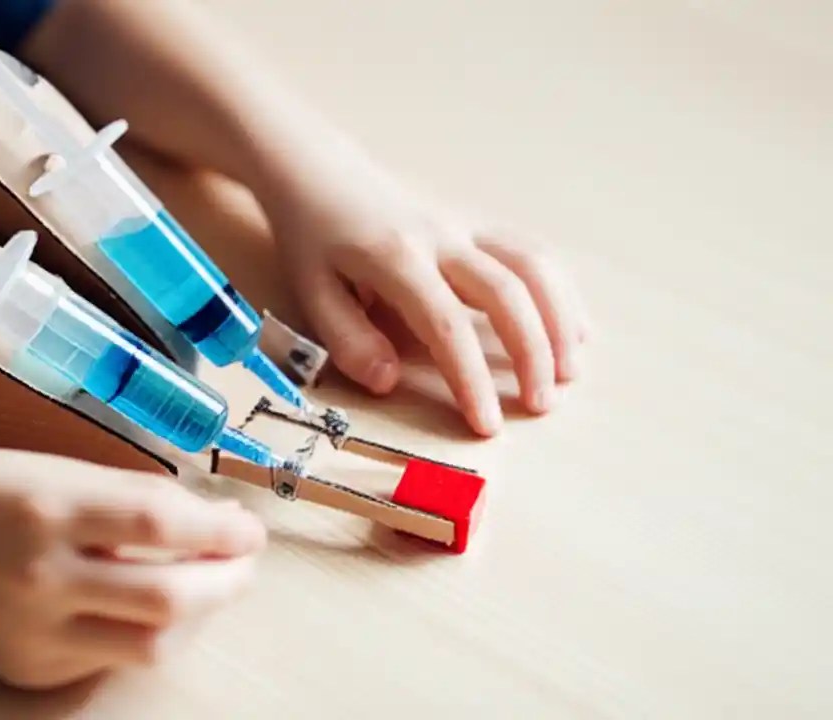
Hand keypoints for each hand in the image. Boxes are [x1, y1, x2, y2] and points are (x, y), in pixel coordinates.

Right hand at [0, 449, 264, 689]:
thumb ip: (131, 499)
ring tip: (205, 588)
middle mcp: (39, 575)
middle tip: (243, 564)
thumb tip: (214, 527)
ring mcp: (31, 632)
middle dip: (226, 582)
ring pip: (149, 646)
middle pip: (167, 599)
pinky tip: (144, 609)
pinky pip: (108, 661)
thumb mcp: (55, 470)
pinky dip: (141, 635)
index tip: (250, 527)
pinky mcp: (25, 670)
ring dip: (196, 618)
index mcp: (49, 506)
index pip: (162, 523)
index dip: (222, 528)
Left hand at [262, 146, 589, 436]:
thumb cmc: (314, 237)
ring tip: (569, 372)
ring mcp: (465, 225)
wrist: (321, 171)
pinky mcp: (478, 223)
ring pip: (532, 265)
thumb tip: (387, 382)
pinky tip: (575, 328)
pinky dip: (560, 290)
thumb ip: (348, 339)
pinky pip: (531, 252)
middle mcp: (441, 237)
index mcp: (396, 259)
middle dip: (532, 353)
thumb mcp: (311, 291)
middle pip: (505, 293)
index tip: (486, 423)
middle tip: (541, 405)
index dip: (471, 378)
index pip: (446, 325)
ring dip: (559, 320)